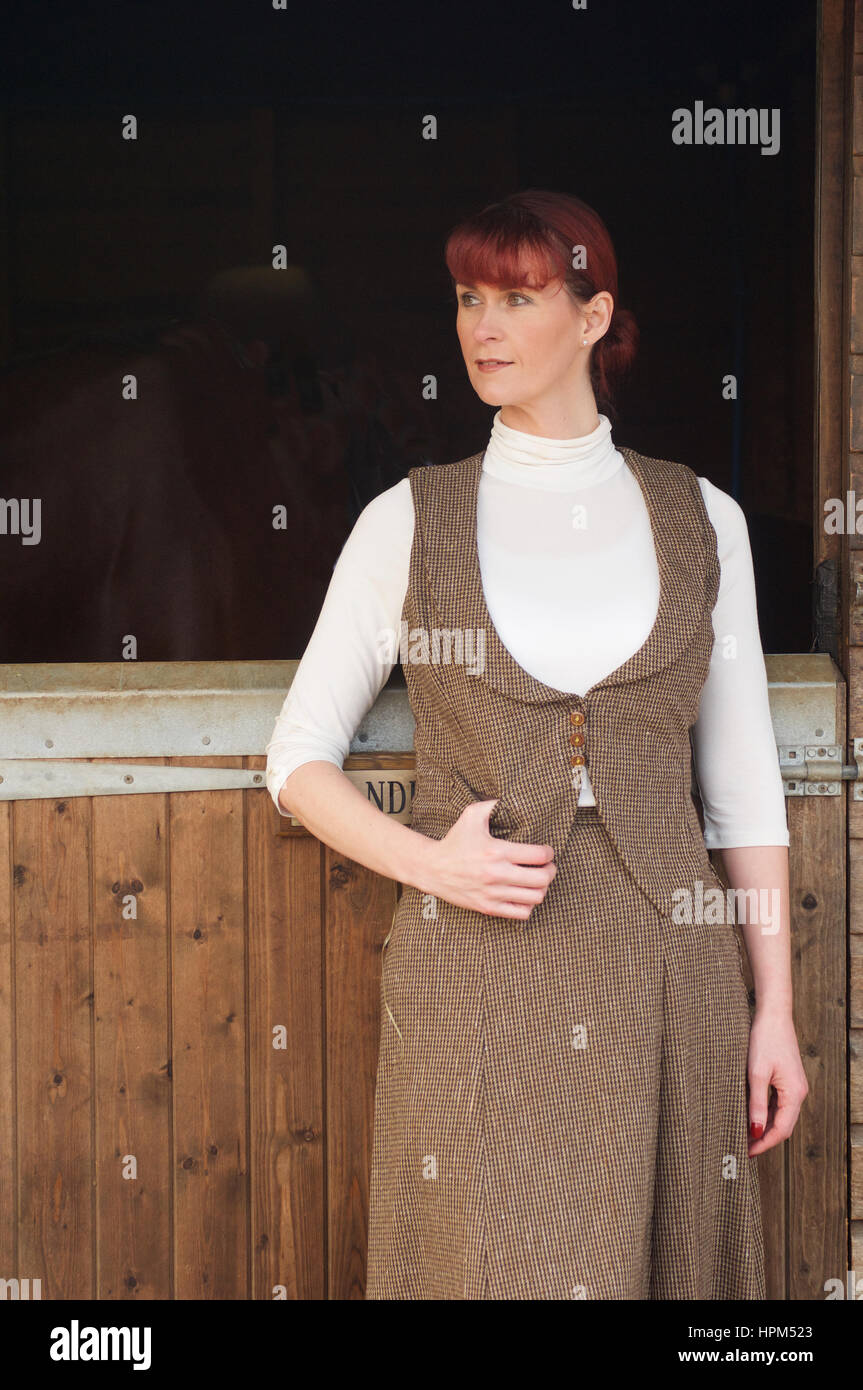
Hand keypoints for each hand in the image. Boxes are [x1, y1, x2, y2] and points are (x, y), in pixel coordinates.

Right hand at [422, 798, 556, 918]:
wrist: (432, 868)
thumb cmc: (454, 842)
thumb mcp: (471, 815)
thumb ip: (493, 805)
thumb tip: (512, 799)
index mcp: (496, 851)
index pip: (539, 855)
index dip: (548, 853)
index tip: (546, 851)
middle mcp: (497, 874)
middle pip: (542, 879)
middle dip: (550, 871)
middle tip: (547, 867)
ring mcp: (493, 894)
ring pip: (535, 897)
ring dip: (541, 888)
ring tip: (536, 881)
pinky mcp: (488, 908)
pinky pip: (521, 913)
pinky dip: (527, 905)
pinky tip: (522, 894)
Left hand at [746, 1007, 808, 1155]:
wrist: (773, 1015)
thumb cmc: (764, 1040)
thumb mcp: (756, 1074)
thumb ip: (756, 1104)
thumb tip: (756, 1132)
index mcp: (795, 1094)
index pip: (782, 1130)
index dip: (764, 1143)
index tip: (747, 1153)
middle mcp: (799, 1093)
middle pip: (783, 1125)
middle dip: (764, 1139)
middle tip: (743, 1148)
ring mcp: (794, 1086)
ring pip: (781, 1115)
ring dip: (764, 1127)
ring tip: (743, 1135)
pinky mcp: (787, 1080)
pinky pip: (778, 1103)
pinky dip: (766, 1113)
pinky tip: (751, 1116)